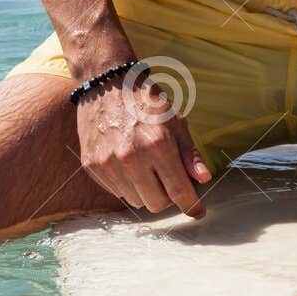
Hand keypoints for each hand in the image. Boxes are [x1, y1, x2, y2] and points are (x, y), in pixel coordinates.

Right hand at [76, 74, 210, 217]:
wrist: (107, 84)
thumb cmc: (146, 102)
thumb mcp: (176, 122)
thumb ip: (189, 154)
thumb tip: (204, 179)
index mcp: (158, 145)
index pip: (178, 191)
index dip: (191, 205)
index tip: (197, 211)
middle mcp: (132, 157)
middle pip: (156, 204)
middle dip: (167, 197)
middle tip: (168, 181)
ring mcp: (109, 163)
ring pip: (136, 201)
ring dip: (145, 192)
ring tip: (146, 169)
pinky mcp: (92, 165)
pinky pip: (116, 192)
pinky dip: (126, 185)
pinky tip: (128, 165)